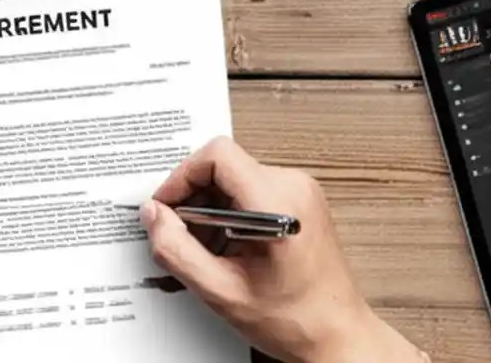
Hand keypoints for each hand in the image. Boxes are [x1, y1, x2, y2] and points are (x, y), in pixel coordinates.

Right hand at [140, 138, 427, 362]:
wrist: (336, 335)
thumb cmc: (296, 319)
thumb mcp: (222, 290)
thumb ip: (178, 250)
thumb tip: (154, 217)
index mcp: (278, 201)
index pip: (217, 155)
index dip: (182, 176)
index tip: (167, 205)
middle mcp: (293, 187)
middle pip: (223, 166)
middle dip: (194, 200)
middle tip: (182, 236)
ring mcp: (300, 192)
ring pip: (235, 179)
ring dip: (211, 210)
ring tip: (208, 250)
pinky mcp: (300, 202)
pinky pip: (251, 190)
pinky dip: (229, 214)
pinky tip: (227, 248)